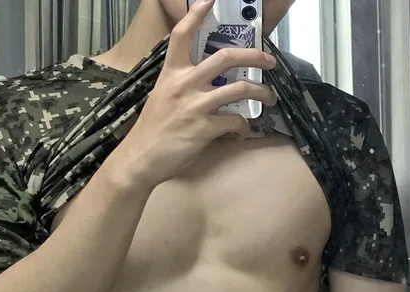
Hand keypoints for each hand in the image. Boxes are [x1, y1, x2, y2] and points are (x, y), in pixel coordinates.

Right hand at [116, 0, 277, 187]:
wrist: (141, 158)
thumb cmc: (152, 130)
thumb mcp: (163, 96)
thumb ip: (183, 85)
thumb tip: (210, 84)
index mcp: (171, 73)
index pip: (182, 35)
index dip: (196, 15)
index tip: (209, 0)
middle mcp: (184, 83)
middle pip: (225, 57)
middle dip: (254, 57)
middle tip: (269, 61)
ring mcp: (195, 105)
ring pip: (239, 89)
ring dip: (261, 93)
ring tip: (268, 98)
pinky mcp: (204, 127)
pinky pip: (235, 121)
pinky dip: (243, 127)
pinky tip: (241, 131)